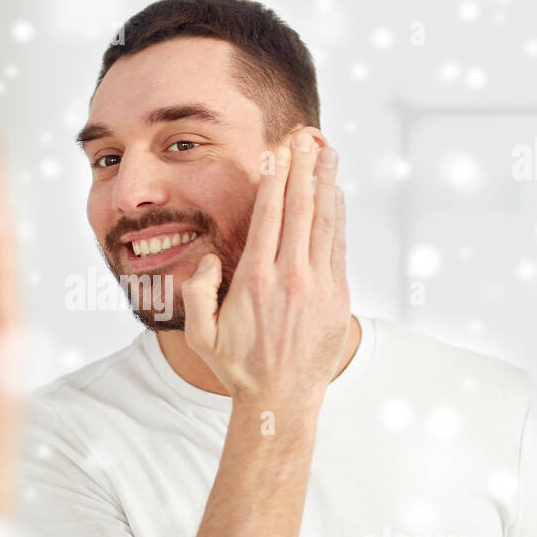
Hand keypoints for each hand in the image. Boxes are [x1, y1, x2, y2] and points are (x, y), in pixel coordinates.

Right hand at [181, 129, 349, 408]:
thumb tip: (210, 257)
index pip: (269, 215)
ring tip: (326, 151)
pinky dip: (337, 215)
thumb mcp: (199, 335)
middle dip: (302, 167)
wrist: (281, 400)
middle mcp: (290, 277)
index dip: (275, 177)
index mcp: (255, 280)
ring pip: (324, 221)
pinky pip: (338, 244)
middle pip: (300, 208)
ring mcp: (318, 285)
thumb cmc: (238, 367)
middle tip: (306, 136)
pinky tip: (336, 193)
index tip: (278, 150)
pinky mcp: (337, 296)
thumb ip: (198, 292)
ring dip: (325, 182)